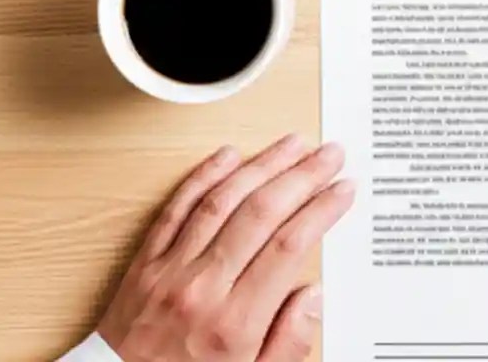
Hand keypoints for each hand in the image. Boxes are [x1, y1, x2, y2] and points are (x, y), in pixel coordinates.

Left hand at [96, 135, 355, 360]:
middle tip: (328, 155)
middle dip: (303, 175)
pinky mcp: (144, 264)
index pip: (290, 246)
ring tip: (291, 145)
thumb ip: (288, 343)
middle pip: (262, 213)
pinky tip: (228, 156)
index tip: (343, 190)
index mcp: (235, 323)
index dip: (322, 209)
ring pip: (223, 201)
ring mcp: (169, 271)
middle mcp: (202, 289)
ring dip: (262, 165)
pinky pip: (175, 209)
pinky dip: (202, 177)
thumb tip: (313, 296)